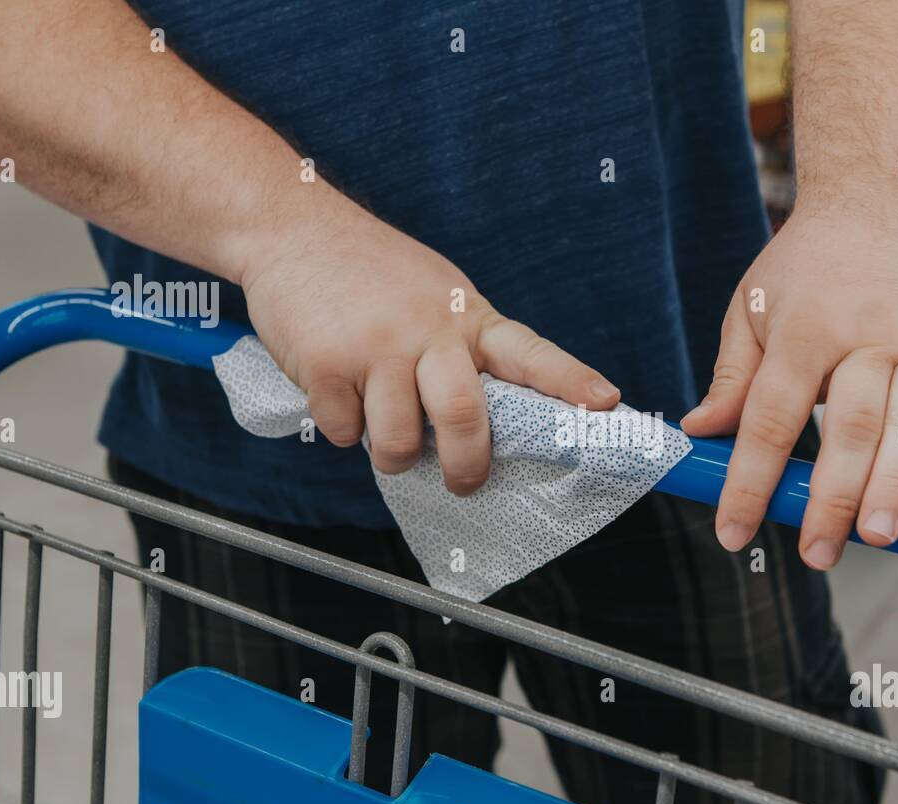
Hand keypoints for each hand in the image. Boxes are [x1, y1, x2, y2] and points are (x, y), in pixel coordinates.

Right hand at [239, 199, 619, 493]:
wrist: (291, 226)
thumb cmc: (371, 271)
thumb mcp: (437, 295)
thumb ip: (463, 349)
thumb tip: (480, 425)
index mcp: (466, 317)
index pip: (529, 353)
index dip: (569, 382)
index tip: (606, 404)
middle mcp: (429, 330)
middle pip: (465, 418)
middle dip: (467, 466)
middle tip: (464, 483)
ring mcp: (377, 347)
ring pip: (399, 442)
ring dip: (393, 455)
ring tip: (385, 434)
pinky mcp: (327, 364)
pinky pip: (345, 431)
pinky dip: (342, 427)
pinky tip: (338, 392)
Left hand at [681, 209, 897, 568]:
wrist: (884, 201)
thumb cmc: (807, 266)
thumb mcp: (753, 308)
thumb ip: (733, 377)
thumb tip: (699, 433)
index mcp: (805, 330)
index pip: (772, 420)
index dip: (751, 481)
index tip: (732, 531)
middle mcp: (867, 338)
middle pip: (849, 429)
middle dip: (832, 498)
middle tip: (815, 553)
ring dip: (892, 488)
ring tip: (875, 538)